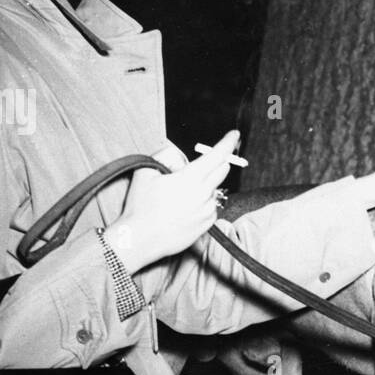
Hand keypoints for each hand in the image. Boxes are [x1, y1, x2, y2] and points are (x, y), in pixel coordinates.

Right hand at [104, 130, 238, 271]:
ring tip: (179, 194)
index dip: (228, 142)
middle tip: (202, 162)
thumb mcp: (146, 171)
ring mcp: (207, 211)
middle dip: (218, 161)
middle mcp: (204, 194)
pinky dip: (202, 202)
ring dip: (205, 185)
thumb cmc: (141, 206)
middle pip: (223, 170)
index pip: (218, 155)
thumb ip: (166, 155)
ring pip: (214, 190)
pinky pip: (211, 207)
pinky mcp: (207, 225)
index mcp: (191, 178)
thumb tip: (180, 157)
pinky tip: (183, 208)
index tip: (234, 135)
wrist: (139, 240)